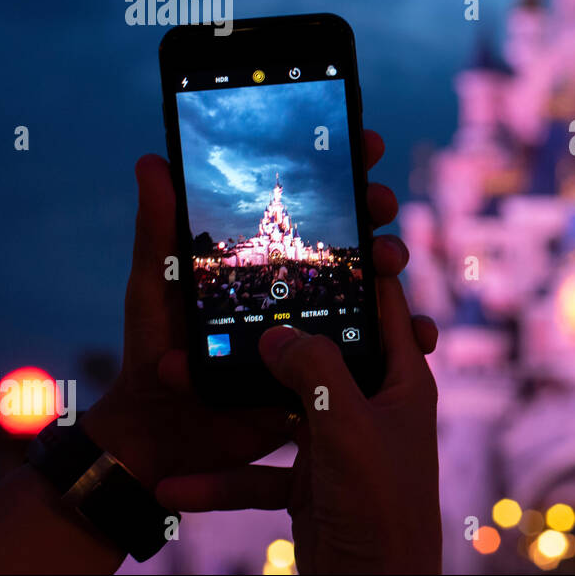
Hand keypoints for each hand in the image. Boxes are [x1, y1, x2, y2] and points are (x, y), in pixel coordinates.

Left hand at [82, 129, 425, 491]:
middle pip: (355, 235)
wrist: (162, 433)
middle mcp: (303, 283)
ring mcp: (323, 324)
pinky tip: (422, 335)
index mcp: (268, 256)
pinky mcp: (334, 369)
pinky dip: (410, 341)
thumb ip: (159, 228)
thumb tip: (152, 162)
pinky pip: (383, 351)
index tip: (367, 142)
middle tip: (378, 204)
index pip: (315, 201)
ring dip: (393, 267)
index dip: (347, 167)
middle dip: (376, 211)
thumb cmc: (155, 351)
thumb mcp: (154, 283)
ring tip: (387, 262)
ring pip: (377, 287)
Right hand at [155, 279, 441, 573]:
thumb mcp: (347, 428)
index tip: (326, 234)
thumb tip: (277, 332)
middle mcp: (372, 407)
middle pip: (318, 354)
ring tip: (179, 384)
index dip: (362, 268)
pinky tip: (177, 484)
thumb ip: (314, 372)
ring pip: (277, 412)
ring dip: (229, 408)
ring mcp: (340, 445)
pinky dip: (223, 478)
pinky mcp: (311, 485)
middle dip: (267, 339)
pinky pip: (260, 473)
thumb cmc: (381, 508)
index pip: (384, 308)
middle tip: (224, 306)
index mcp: (400, 382)